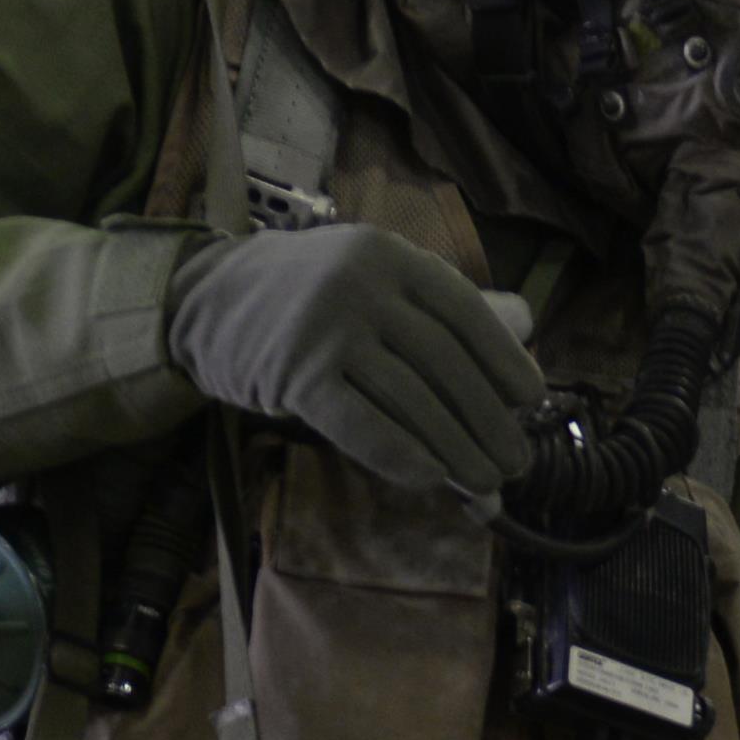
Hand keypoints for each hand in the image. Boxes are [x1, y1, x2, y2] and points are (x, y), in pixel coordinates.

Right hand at [163, 222, 539, 500]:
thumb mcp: (375, 279)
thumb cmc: (308, 298)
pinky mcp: (294, 375)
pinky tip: (430, 480)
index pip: (465, 312)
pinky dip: (401, 456)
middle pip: (445, 364)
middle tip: (513, 463)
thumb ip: (445, 301)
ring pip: (412, 400)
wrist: (207, 301)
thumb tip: (529, 325)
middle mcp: (361, 283)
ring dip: (455, 451)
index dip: (505, 360)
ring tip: (482, 484)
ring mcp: (325, 328)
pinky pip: (362, 425)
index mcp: (390, 255)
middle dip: (487, 421)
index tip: (532, 401)